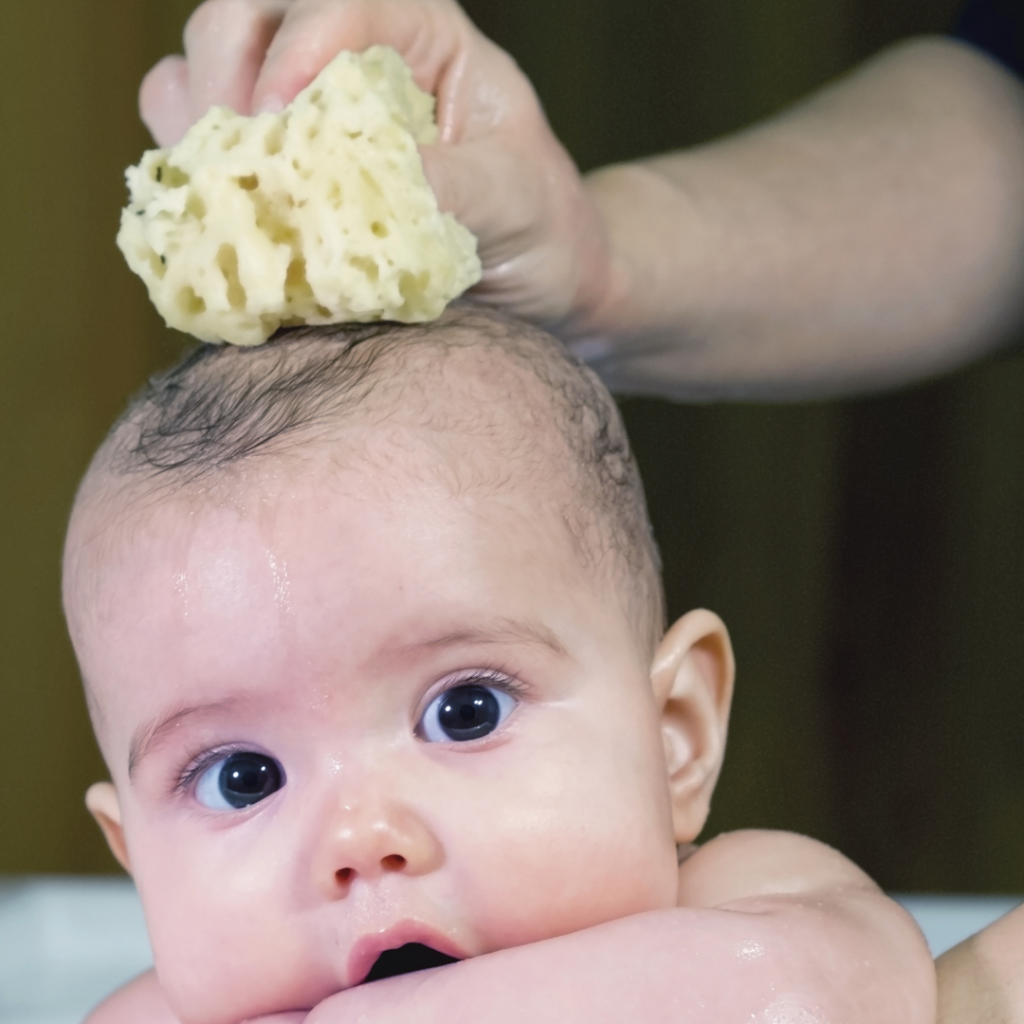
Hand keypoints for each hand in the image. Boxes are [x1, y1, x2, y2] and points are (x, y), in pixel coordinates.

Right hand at [140, 0, 610, 323]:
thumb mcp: (516, 201)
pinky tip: (219, 214)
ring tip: (224, 190)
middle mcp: (352, 56)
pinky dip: (192, 172)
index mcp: (421, 34)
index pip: (342, 1)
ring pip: (204, 71)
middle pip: (247, 16)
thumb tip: (349, 183)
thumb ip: (445, 184)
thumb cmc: (540, 230)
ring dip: (198, 125)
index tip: (277, 123)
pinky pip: (200, 144)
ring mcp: (303, 110)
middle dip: (227, 78)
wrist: (532, 286)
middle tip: (236, 158)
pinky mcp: (277, 168)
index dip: (298, 51)